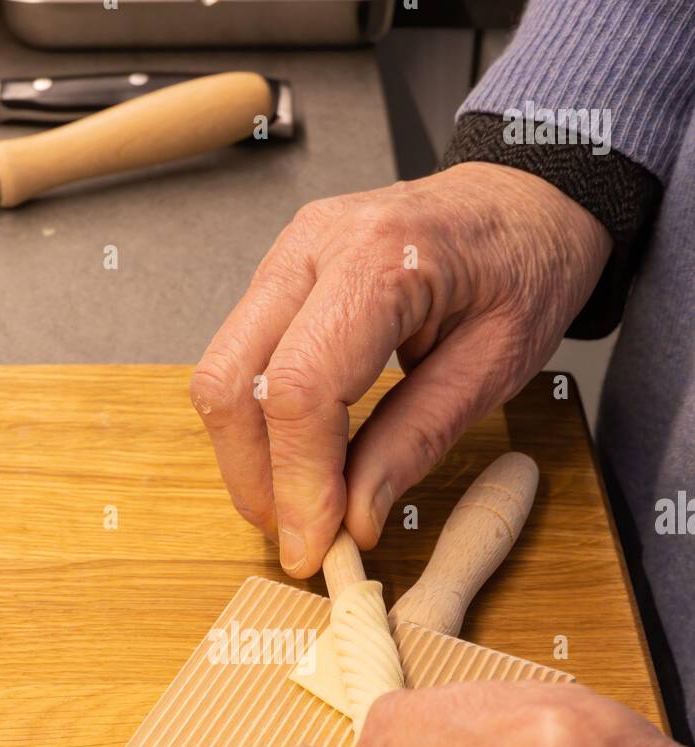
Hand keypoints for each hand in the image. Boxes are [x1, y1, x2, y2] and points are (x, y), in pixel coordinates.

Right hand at [191, 164, 610, 577]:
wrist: (523, 200)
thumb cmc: (524, 266)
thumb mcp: (495, 367)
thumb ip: (416, 441)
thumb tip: (354, 517)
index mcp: (382, 258)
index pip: (301, 387)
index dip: (298, 481)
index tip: (313, 546)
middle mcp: (315, 246)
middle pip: (233, 381)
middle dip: (255, 477)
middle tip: (298, 538)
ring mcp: (288, 256)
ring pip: (222, 374)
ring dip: (248, 457)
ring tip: (298, 508)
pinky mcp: (280, 278)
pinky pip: (241, 361)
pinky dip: (258, 425)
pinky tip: (297, 461)